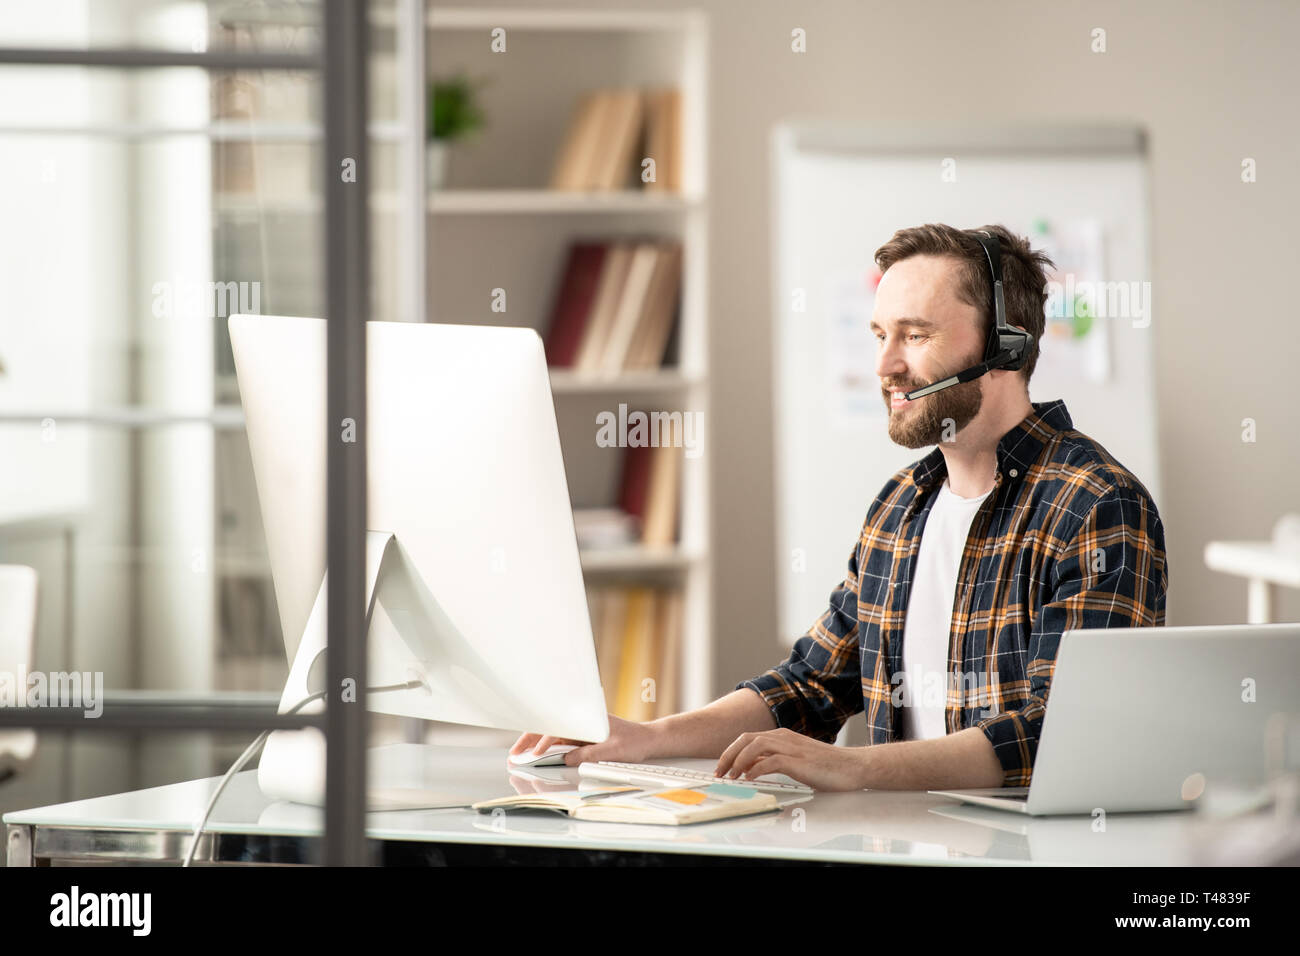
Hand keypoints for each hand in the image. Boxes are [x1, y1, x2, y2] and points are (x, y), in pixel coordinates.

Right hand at [507, 714, 658, 767]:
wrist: (648, 739)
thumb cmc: (634, 741)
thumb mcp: (611, 751)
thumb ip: (587, 755)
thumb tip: (566, 759)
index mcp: (587, 720)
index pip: (559, 729)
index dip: (544, 742)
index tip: (533, 753)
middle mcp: (582, 722)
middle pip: (550, 728)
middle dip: (529, 739)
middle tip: (514, 752)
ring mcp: (581, 729)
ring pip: (552, 734)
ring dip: (535, 743)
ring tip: (519, 753)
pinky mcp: (583, 737)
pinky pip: (560, 740)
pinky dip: (546, 747)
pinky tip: (536, 753)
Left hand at [713, 727, 867, 790]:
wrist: (852, 767)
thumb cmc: (826, 766)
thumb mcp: (794, 761)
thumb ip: (773, 760)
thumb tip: (751, 769)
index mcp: (781, 736)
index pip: (747, 738)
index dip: (730, 752)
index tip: (721, 767)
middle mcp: (784, 738)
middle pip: (746, 739)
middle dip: (728, 755)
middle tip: (719, 773)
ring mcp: (791, 748)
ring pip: (755, 746)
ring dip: (739, 761)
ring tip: (732, 777)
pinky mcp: (799, 761)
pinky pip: (771, 761)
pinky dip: (757, 768)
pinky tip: (750, 778)